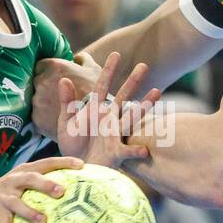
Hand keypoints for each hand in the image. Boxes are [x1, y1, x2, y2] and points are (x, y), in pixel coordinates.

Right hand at [0, 155, 82, 222]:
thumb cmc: (11, 191)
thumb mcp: (23, 181)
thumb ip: (43, 182)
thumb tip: (76, 190)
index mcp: (24, 172)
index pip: (46, 163)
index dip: (63, 162)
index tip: (81, 165)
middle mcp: (14, 182)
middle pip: (30, 179)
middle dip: (45, 185)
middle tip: (61, 192)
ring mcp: (4, 199)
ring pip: (16, 204)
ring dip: (29, 212)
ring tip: (43, 221)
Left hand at [31, 51, 101, 136]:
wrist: (97, 126)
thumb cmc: (96, 94)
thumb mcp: (93, 70)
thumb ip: (83, 59)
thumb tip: (77, 57)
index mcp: (52, 67)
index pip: (39, 65)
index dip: (47, 72)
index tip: (54, 78)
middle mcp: (41, 82)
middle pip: (35, 82)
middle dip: (45, 86)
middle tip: (57, 93)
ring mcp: (37, 102)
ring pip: (35, 99)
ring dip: (44, 101)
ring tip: (57, 107)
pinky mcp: (37, 119)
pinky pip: (37, 115)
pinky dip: (44, 117)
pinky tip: (56, 118)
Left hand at [56, 51, 159, 165]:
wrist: (78, 168)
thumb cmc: (73, 144)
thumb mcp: (67, 122)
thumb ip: (67, 102)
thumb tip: (64, 79)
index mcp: (97, 109)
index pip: (103, 86)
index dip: (109, 70)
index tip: (116, 54)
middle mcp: (110, 119)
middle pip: (123, 96)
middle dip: (133, 82)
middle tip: (144, 65)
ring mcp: (116, 134)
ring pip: (132, 117)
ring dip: (144, 106)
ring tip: (157, 92)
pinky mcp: (117, 153)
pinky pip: (129, 151)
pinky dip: (137, 151)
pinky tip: (145, 151)